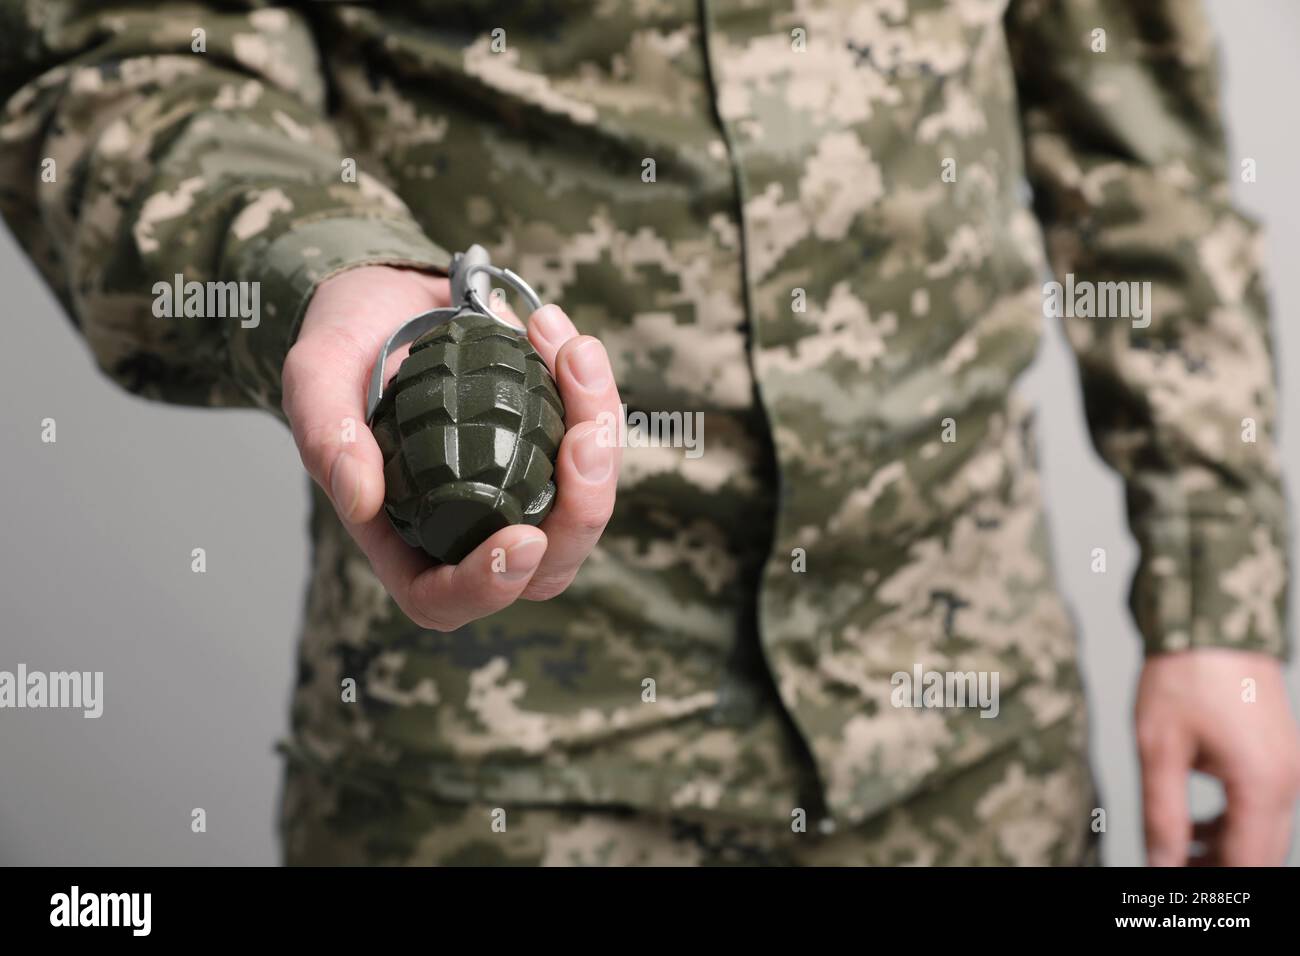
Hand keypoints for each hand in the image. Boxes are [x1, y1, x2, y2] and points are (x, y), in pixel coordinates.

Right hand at [280, 265, 620, 629]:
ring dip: (598, 432)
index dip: (488, 585)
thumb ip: (327, 436)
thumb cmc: (345, 352)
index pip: (444, 599)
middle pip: (545, 564)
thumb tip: (360, 498)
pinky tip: (565, 340)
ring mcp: (519, 488)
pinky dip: (591, 391)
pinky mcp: (552, 445)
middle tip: (584, 440)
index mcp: (405, 538)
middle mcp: (471, 527)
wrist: (386, 299)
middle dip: (582, 508)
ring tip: (575, 356)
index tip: (524, 539)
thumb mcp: (316, 381)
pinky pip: (591, 440)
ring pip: (584, 501)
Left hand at [1136, 648, 1299, 864]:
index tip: (1173, 885)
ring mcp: (1290, 767)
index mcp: (1261, 783)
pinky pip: (1265, 806)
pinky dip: (1235, 824)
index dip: (1211, 883)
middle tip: (1173, 873)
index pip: (1246, 863)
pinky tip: (1197, 824)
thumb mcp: (1159, 749)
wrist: (1210, 621)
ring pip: (1265, 833)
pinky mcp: (1282, 755)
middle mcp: (1287, 780)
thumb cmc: (1183, 675)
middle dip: (1222, 872)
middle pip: (1262, 854)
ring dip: (1227, 851)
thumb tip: (1161, 862)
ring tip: (1178, 853)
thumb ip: (1163, 814)